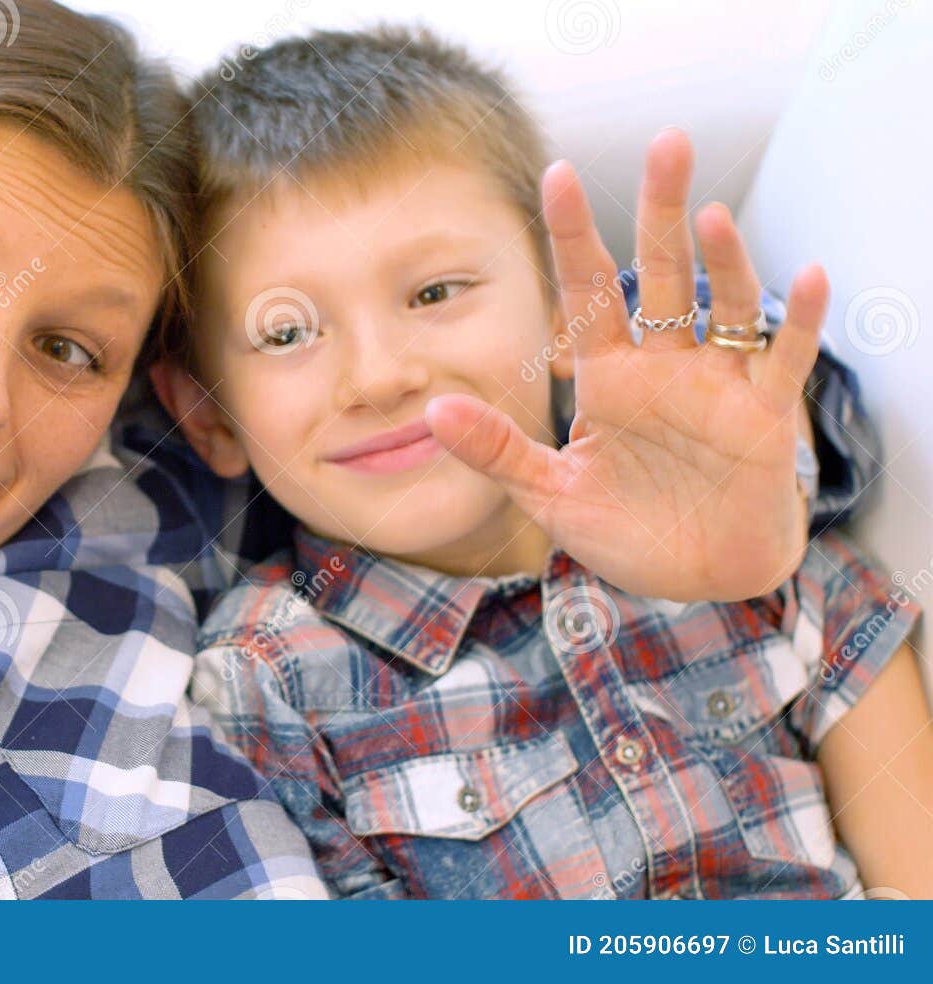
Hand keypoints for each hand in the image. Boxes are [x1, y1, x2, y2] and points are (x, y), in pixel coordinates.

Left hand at [425, 128, 823, 601]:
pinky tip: (807, 279)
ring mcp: (717, 386)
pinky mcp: (763, 417)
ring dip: (723, 259)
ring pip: (723, 303)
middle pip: (664, 273)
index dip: (573, 234)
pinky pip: (782, 359)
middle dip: (661, 210)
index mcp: (607, 377)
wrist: (696, 583)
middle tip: (668, 143)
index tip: (555, 173)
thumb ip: (498, 451)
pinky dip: (795, 321)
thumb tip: (434, 410)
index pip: (586, 290)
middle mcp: (663, 367)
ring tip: (708, 216)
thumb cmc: (626, 533)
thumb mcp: (550, 495)